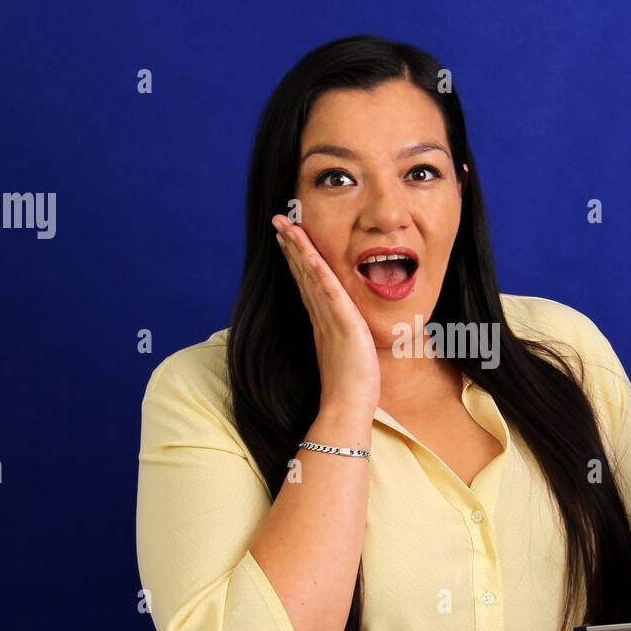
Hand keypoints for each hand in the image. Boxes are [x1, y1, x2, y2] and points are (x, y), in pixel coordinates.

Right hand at [272, 215, 380, 414]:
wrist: (347, 408)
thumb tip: (348, 333)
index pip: (307, 283)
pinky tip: (310, 254)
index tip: (287, 239)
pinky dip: (317, 271)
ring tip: (286, 227)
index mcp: (322, 322)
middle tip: (279, 222)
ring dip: (298, 250)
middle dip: (291, 246)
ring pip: (310, 277)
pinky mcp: (342, 324)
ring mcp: (329, 319)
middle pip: (302, 274)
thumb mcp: (349, 354)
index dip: (297, 259)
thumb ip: (345, 339)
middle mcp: (321, 317)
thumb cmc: (352, 388)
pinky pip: (328, 292)